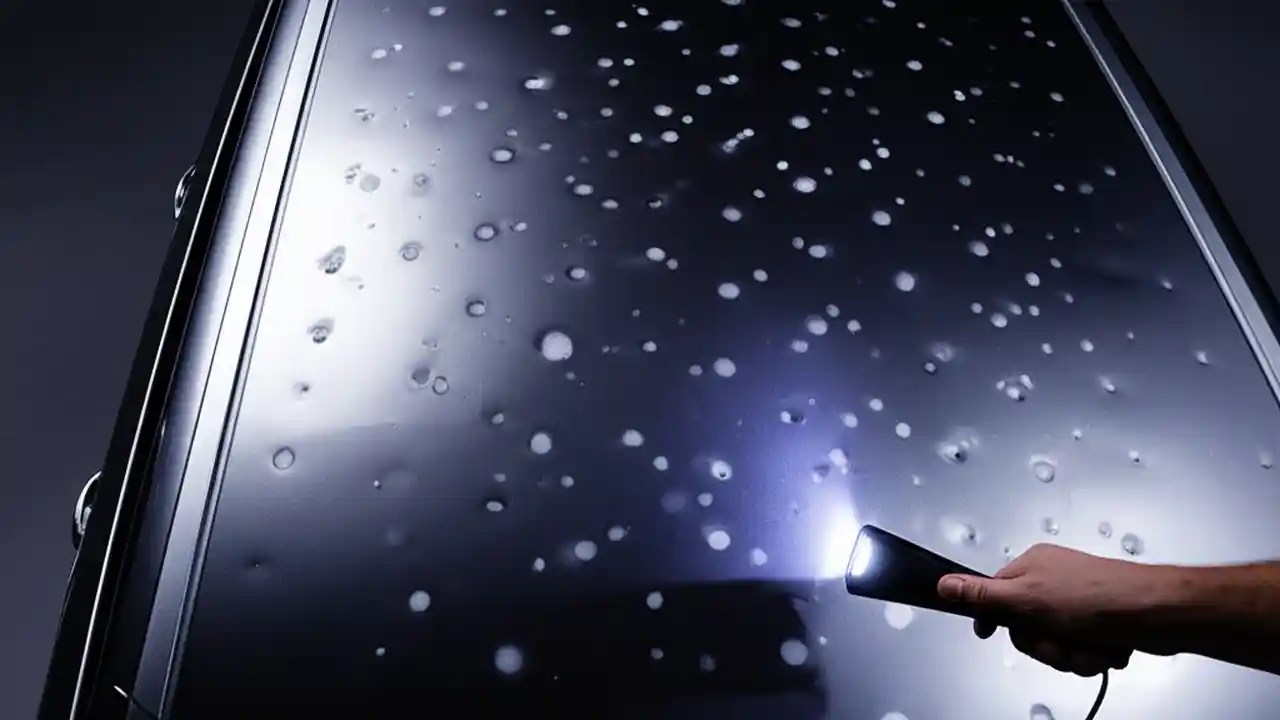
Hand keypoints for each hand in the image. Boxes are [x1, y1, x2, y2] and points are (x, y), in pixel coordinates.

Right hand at [937, 543, 1157, 675]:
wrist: (1157, 614)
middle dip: (1044, 644)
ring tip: (1089, 645)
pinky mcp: (1101, 621)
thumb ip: (982, 595)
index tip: (989, 633)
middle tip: (1058, 640)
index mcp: (1032, 566)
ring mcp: (1079, 602)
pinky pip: (1081, 648)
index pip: (994, 595)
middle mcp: (1054, 580)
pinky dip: (1092, 654)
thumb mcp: (1027, 599)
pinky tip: (1105, 646)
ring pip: (1055, 642)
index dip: (994, 619)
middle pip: (1025, 626)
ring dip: (1072, 653)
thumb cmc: (1097, 597)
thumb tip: (945, 584)